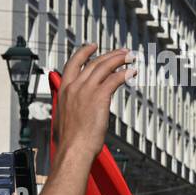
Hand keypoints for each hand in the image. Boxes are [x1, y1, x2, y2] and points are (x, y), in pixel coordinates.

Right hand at [54, 45, 135, 160]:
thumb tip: (79, 106)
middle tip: (123, 52)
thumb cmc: (71, 139)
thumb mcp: (65, 116)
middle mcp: (73, 86)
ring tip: (131, 57)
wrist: (74, 148)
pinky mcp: (98, 97)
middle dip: (110, 54)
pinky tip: (132, 72)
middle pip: (93, 62)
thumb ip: (72, 105)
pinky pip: (114, 79)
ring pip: (104, 67)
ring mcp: (85, 90)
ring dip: (119, 60)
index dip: (84, 52)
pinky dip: (124, 74)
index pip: (72, 63)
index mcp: (63, 89)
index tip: (93, 46)